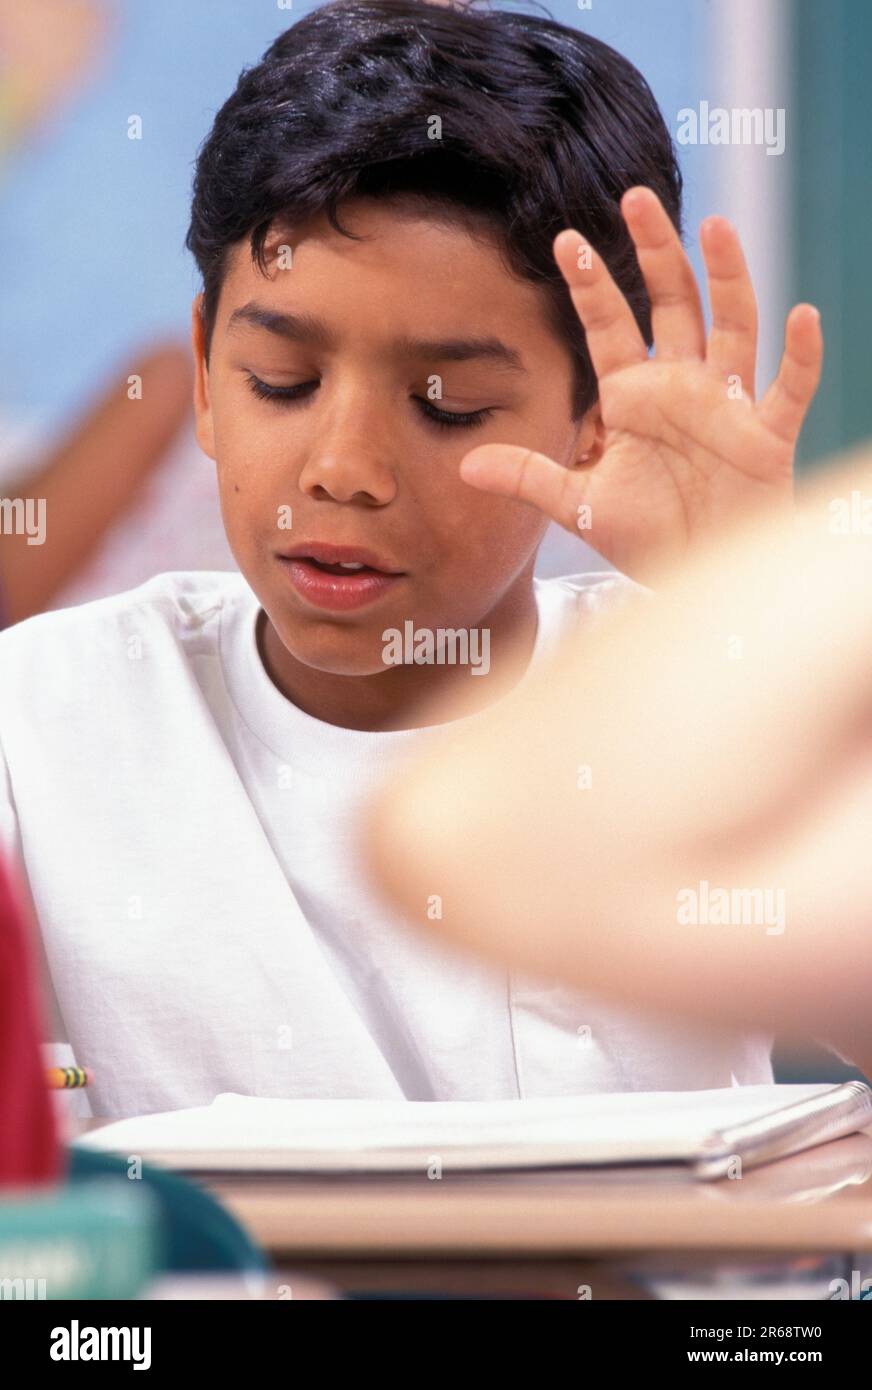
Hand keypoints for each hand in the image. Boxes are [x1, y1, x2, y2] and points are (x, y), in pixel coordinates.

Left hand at [459, 187, 823, 581]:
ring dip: (729, 278)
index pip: (610, 328)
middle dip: (656, 253)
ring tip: (715, 226)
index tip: (564, 239)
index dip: (590, 286)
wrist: (702, 579)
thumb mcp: (579, 508)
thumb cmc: (648, 539)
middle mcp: (682, 389)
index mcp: (633, 398)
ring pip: (733, 326)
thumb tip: (466, 465)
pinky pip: (790, 390)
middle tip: (635, 197)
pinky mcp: (768, 437)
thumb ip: (530, 478)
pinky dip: (800, 356)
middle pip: (674, 305)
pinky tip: (802, 316)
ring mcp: (728, 407)